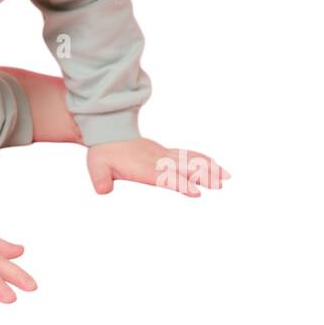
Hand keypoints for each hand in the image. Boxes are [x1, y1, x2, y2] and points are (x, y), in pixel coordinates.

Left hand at [87, 136, 230, 196]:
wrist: (108, 133)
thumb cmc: (103, 154)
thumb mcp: (96, 167)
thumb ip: (101, 179)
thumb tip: (103, 190)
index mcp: (143, 166)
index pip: (164, 176)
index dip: (179, 183)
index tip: (195, 191)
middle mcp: (157, 160)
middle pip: (183, 167)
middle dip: (202, 176)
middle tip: (221, 184)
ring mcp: (164, 155)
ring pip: (190, 160)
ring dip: (209, 168)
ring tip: (227, 177)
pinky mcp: (167, 153)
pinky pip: (188, 155)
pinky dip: (203, 160)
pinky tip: (216, 166)